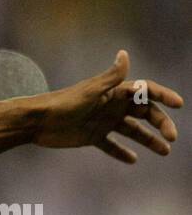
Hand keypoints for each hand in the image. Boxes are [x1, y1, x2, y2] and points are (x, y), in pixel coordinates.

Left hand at [31, 50, 180, 161]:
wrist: (37, 122)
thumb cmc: (63, 103)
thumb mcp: (90, 91)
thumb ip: (110, 77)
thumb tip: (124, 54)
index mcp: (115, 92)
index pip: (145, 92)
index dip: (163, 96)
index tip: (178, 104)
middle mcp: (112, 106)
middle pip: (144, 113)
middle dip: (160, 123)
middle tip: (171, 137)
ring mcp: (103, 122)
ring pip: (132, 131)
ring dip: (148, 140)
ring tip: (164, 151)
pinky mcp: (92, 137)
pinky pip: (111, 146)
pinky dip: (121, 152)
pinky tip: (133, 160)